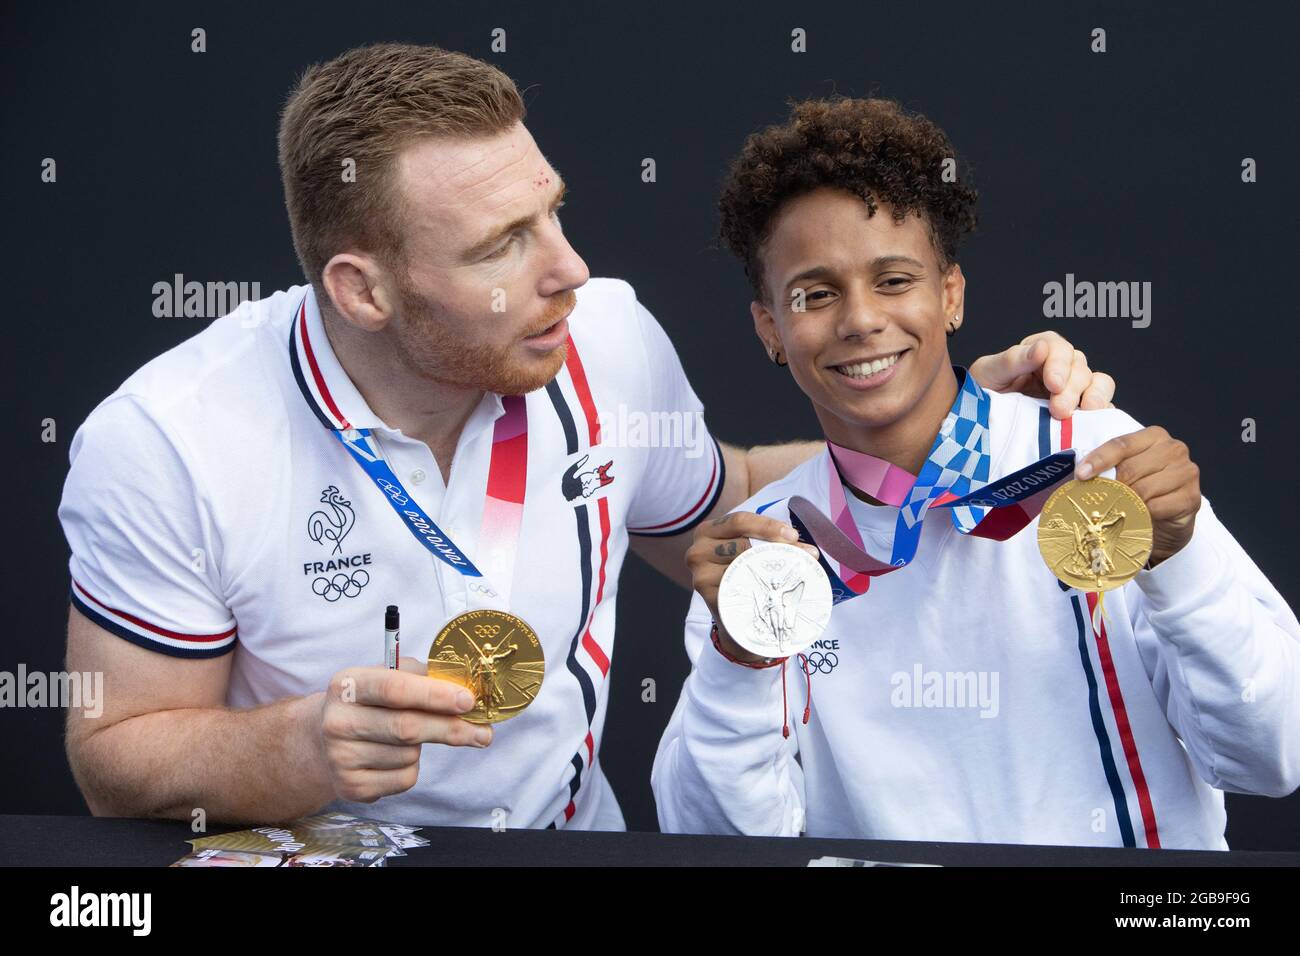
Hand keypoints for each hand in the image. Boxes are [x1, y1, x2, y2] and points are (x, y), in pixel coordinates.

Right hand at [313, 656, 489, 803]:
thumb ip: (423, 677)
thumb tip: (466, 691)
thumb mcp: (386, 676)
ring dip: (423, 748)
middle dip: (451, 729)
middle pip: (407, 727)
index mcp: (347, 684)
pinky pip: (404, 779)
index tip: (468, 701)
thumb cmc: (370, 702)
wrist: (325, 740)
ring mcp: (340, 757)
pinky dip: (411, 768)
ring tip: (406, 738)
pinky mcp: (351, 787)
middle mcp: (337, 721)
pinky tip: (393, 758)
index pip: (395, 688)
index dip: (435, 695)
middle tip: (483, 732)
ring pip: (409, 755)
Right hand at [686, 511, 819, 662]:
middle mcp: (698, 550)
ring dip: (775, 568)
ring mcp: (700, 575)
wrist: (733, 615)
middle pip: (742, 543)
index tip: (793, 535)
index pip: (739, 521)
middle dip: (779, 547)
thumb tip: (806, 549)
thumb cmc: (743, 574)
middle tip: (807, 555)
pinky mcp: (706, 597)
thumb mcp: (749, 551)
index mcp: (708, 531)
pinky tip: (777, 591)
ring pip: (743, 565)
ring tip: (800, 571)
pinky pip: (738, 588)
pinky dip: (761, 588)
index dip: (767, 526)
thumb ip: (767, 541)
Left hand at [969, 331, 1114, 419]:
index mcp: (1038, 353)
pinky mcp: (1081, 414)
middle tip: (1059, 410)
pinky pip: (1103, 411)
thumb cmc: (981, 394)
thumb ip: (1013, 360)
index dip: (1059, 363)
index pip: (1057, 347)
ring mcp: (1073, 391)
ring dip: (1095, 397)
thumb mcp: (988, 374)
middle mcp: (1061, 368)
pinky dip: (1103, 417)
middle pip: (1079, 368)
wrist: (978, 427)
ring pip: (1099, 384)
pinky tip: (1094, 426)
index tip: (1053, 383)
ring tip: (1086, 413)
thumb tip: (1041, 348)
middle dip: (1071, 388)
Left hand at [1075, 426, 1200, 566]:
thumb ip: (1107, 465)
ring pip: (1143, 488)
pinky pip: (1157, 506)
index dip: (1098, 459)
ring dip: (1124, 502)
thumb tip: (1078, 471)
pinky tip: (1136, 517)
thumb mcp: (1122, 472)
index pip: (1121, 444)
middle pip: (1130, 468)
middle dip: (1110, 486)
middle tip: (1097, 500)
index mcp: (1154, 436)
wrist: (1165, 521)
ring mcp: (1186, 472)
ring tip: (1115, 509)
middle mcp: (1174, 449)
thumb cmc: (1139, 491)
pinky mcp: (1191, 497)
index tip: (1080, 475)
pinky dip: (1141, 514)